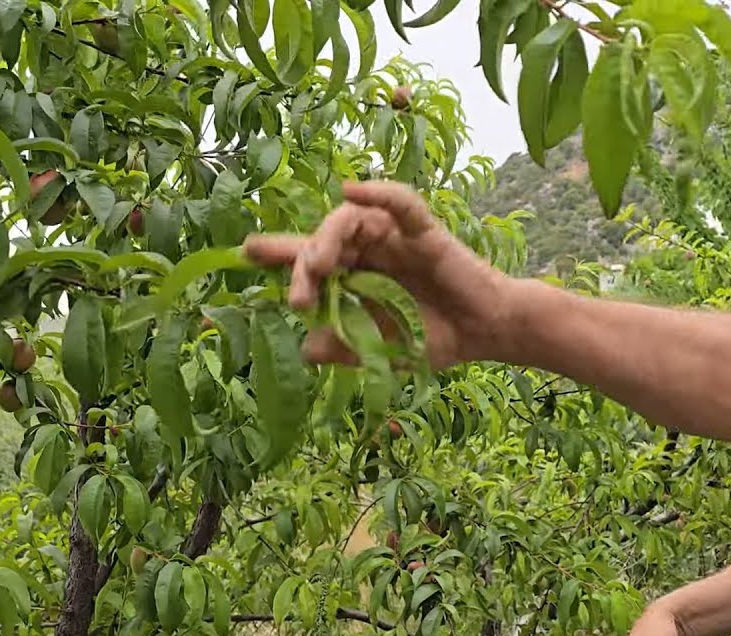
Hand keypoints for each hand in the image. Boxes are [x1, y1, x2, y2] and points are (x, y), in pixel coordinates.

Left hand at [242, 181, 509, 369]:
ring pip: (352, 219)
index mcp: (354, 276)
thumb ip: (347, 349)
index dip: (279, 253)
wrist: (485, 333)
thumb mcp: (383, 352)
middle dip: (302, 262)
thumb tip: (307, 348)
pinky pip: (400, 202)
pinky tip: (353, 188)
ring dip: (329, 237)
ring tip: (319, 265)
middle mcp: (369, 251)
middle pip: (323, 240)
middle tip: (299, 297)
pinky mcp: (424, 230)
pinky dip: (378, 190)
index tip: (246, 252)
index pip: (310, 260)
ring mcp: (395, 237)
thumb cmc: (435, 338)